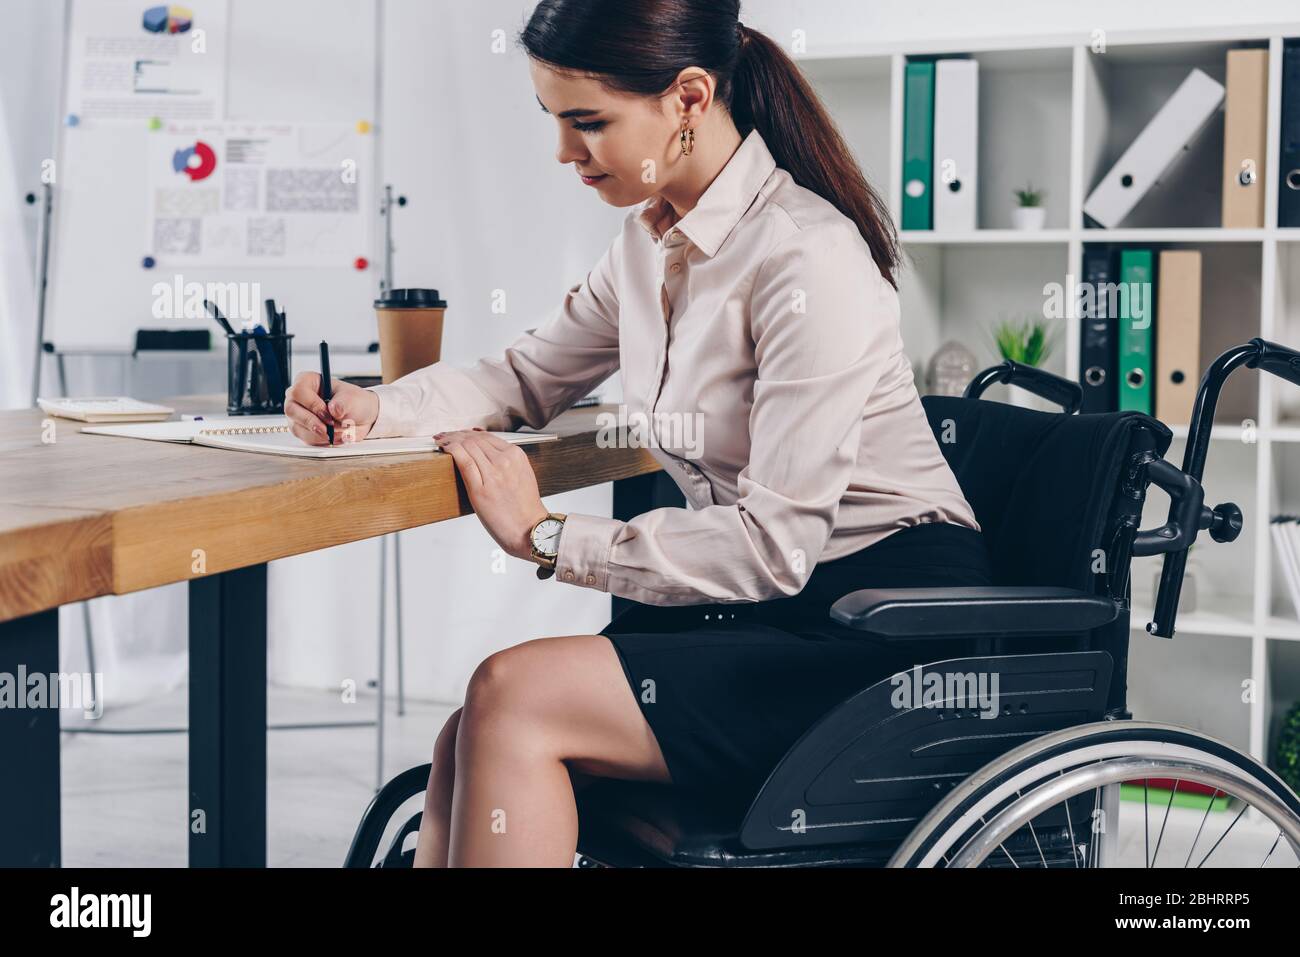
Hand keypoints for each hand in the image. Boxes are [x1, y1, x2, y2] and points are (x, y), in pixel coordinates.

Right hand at [284, 372, 379, 445]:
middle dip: (312, 422)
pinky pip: (306, 439)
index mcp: (307, 381)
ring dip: (320, 434)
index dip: (312, 404)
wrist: (359, 417)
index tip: (327, 413)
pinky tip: (335, 436)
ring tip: (338, 432)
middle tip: (328, 429)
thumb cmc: (353, 402)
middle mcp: (298, 398)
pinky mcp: (302, 430)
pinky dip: (322, 441)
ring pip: (298, 428)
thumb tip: (333, 409)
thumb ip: (343, 403)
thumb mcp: (352, 398)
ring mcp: (297, 415)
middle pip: (291, 410)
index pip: (298, 391)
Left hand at [436, 428, 549, 561]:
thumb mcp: (523, 475)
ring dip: (451, 440)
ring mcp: (493, 474)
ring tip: (441, 441)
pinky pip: (464, 462)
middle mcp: (505, 461)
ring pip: (468, 447)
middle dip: (457, 435)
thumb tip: (488, 452)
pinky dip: (451, 450)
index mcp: (517, 456)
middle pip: (475, 440)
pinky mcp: (481, 489)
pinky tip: (444, 448)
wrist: (529, 529)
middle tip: (445, 436)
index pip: (487, 437)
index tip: (460, 435)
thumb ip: (508, 461)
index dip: (469, 433)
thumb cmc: (525, 507)